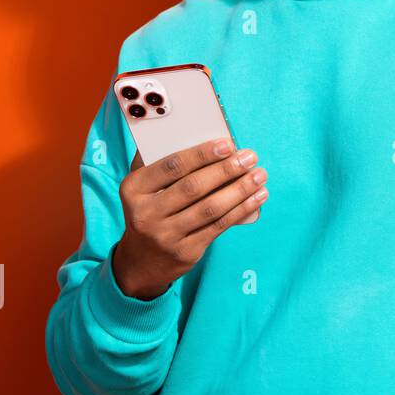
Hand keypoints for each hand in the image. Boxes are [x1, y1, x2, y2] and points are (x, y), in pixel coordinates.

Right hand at [111, 138, 267, 299]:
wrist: (142, 260)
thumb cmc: (151, 210)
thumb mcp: (144, 188)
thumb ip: (161, 163)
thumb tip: (198, 134)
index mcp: (134, 189)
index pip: (171, 167)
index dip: (202, 154)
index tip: (228, 144)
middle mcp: (146, 213)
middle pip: (193, 187)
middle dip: (226, 170)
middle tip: (250, 157)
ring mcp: (166, 235)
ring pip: (210, 208)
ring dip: (240, 189)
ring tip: (260, 175)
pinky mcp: (186, 252)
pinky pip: (219, 226)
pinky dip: (242, 209)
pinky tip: (258, 196)